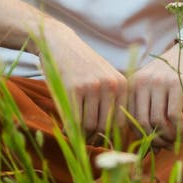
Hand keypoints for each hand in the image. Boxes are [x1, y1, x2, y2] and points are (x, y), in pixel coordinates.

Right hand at [40, 21, 127, 141]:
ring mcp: (93, 86)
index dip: (108, 135)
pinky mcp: (73, 89)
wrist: (59, 43)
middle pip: (105, 126)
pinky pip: (74, 121)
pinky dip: (68, 129)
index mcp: (122, 84)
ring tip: (74, 130)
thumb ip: (110, 102)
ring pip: (89, 126)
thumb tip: (112, 139)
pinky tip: (64, 126)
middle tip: (83, 138)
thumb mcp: (103, 78)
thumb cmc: (81, 66)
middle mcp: (111, 85)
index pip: (120, 123)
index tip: (97, 137)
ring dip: (80, 134)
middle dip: (93, 137)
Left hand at [128, 42, 182, 148]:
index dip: (142, 137)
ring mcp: (158, 82)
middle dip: (155, 140)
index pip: (129, 119)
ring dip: (169, 137)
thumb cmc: (176, 73)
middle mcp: (141, 82)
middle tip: (168, 146)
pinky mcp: (176, 84)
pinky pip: (174, 116)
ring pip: (158, 122)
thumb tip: (151, 147)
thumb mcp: (156, 88)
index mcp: (132, 84)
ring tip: (178, 141)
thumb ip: (150, 110)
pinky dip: (181, 131)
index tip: (155, 146)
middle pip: (142, 122)